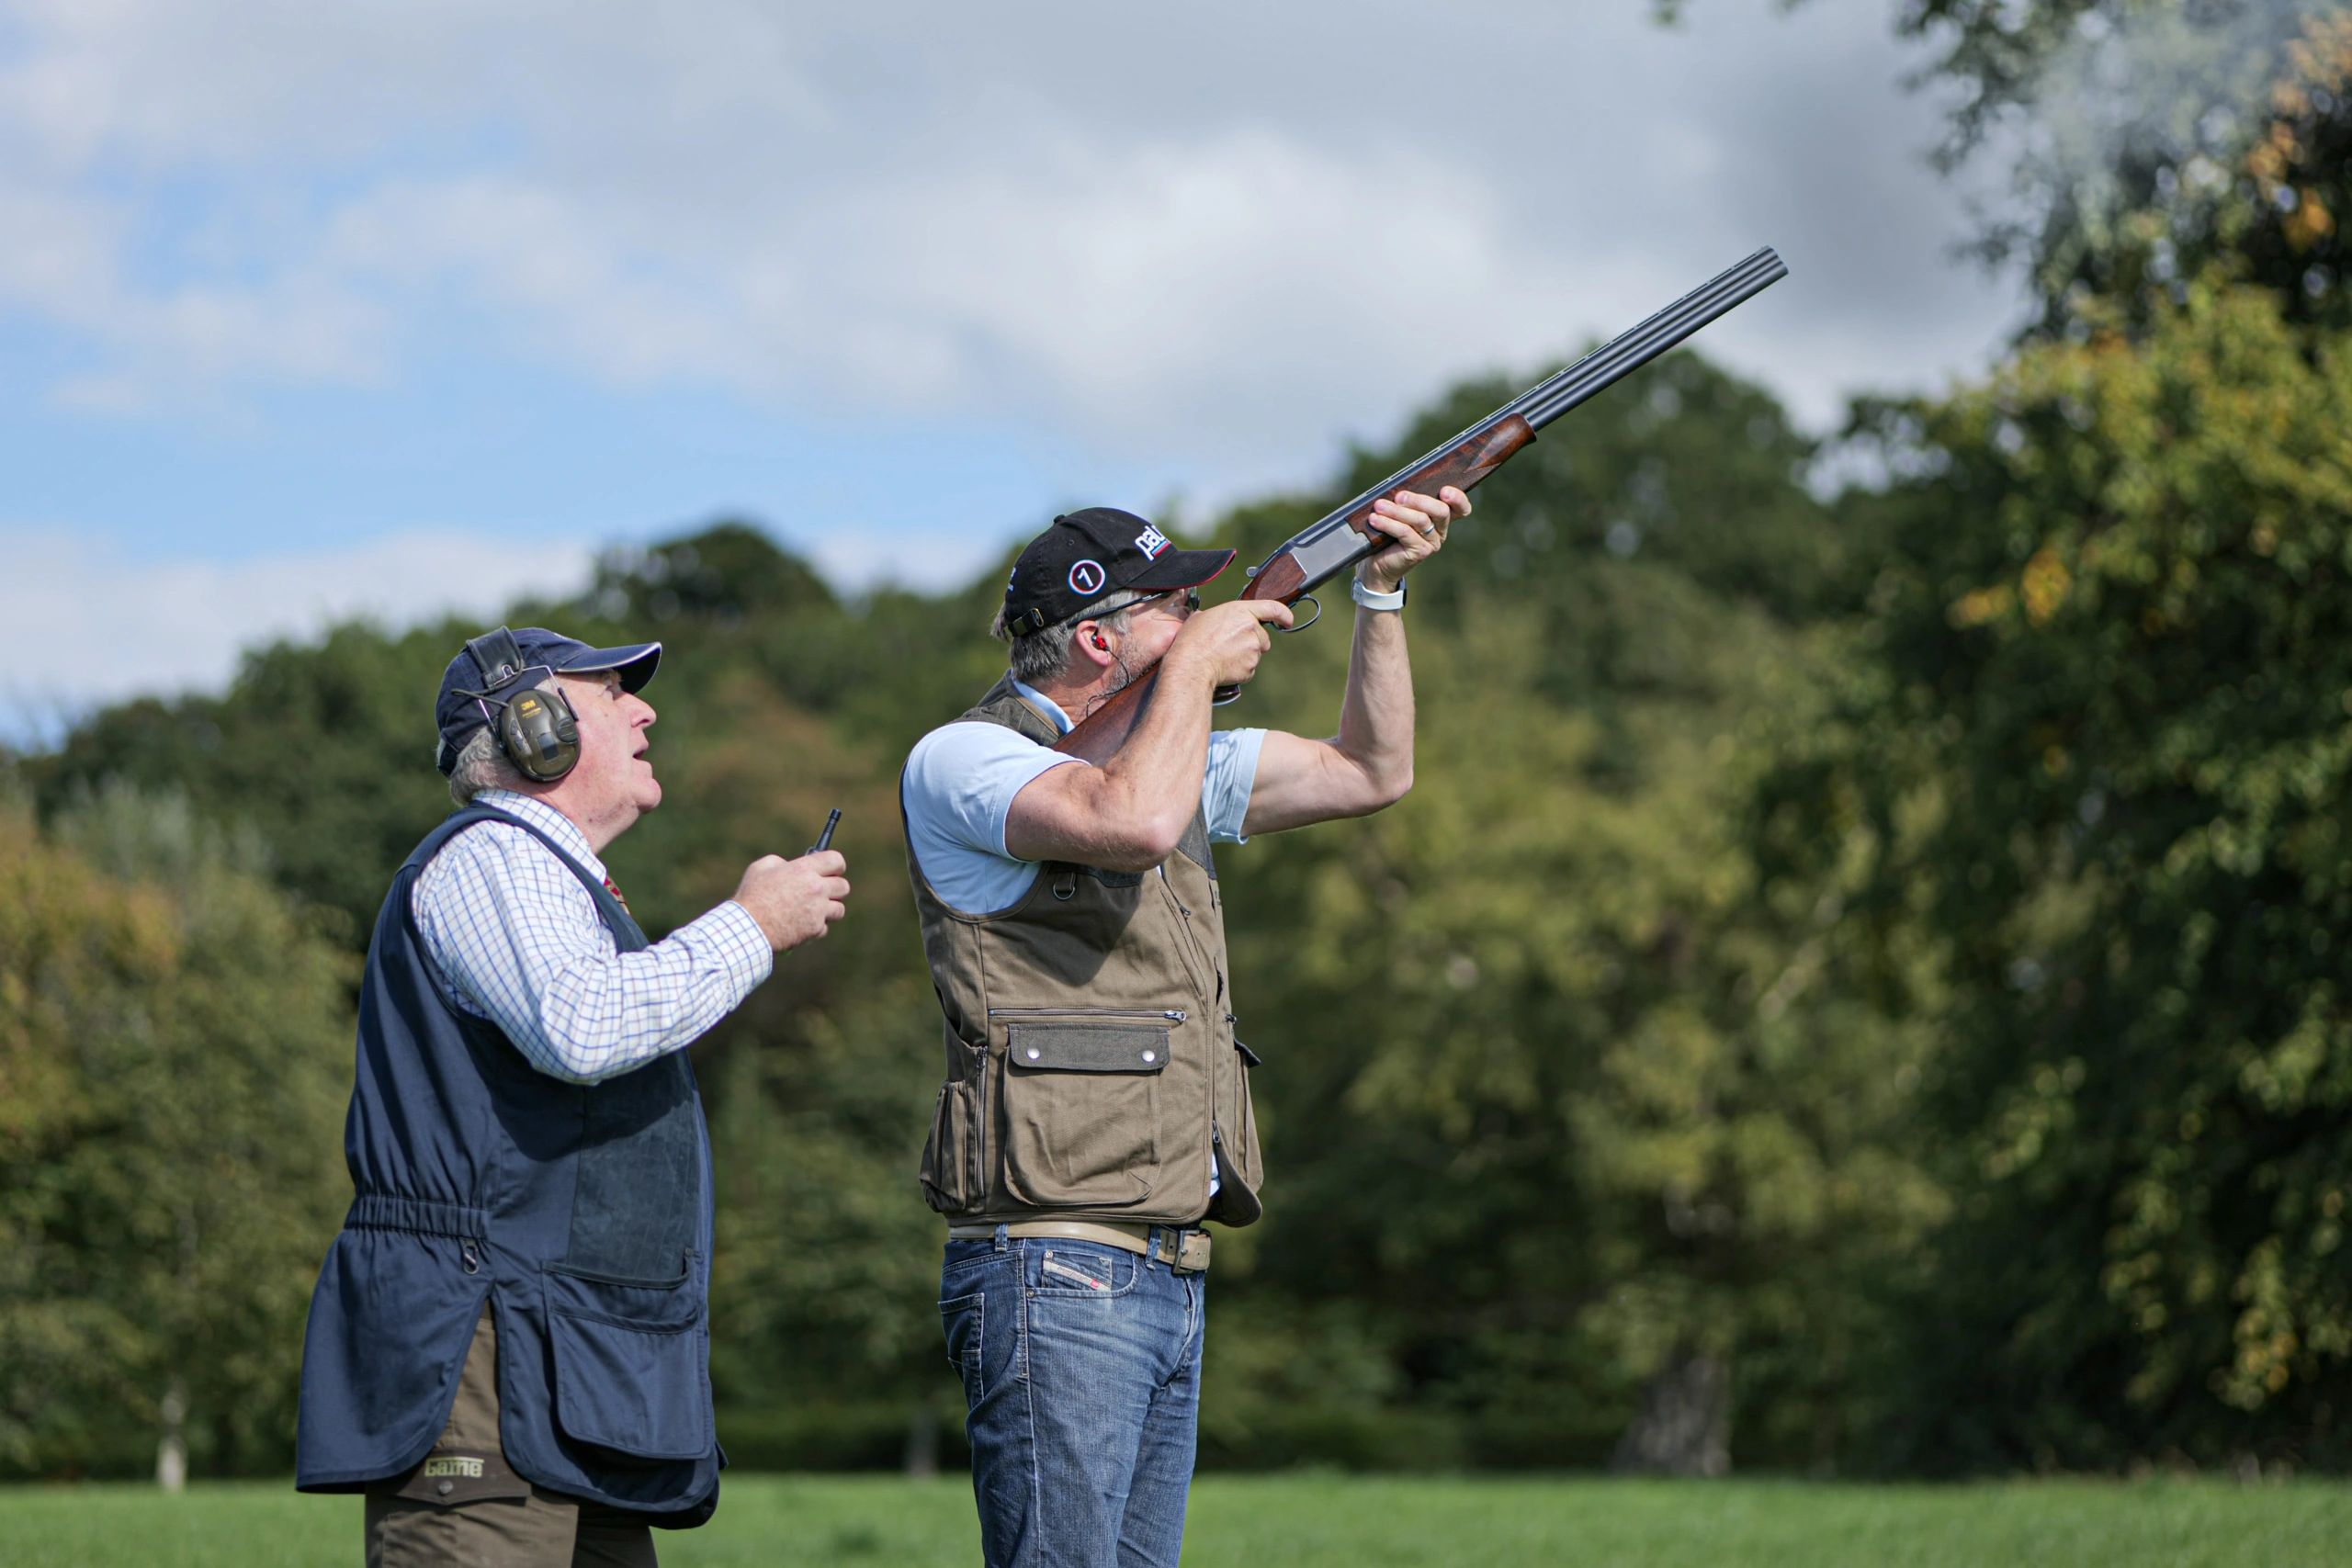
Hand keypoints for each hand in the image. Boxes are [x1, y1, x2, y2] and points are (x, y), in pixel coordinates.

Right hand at [731, 849, 849, 951]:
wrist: (747, 928)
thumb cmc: (751, 896)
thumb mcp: (761, 868)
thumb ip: (782, 863)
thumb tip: (791, 866)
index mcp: (804, 869)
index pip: (836, 860)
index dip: (835, 865)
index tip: (831, 870)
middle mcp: (816, 888)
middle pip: (844, 886)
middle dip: (834, 888)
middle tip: (821, 892)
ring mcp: (818, 910)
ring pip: (839, 909)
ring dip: (828, 910)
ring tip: (812, 910)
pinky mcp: (815, 929)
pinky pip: (824, 928)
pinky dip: (815, 928)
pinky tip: (800, 925)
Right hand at [1164, 599, 1294, 690]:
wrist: (1191, 665)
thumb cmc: (1193, 640)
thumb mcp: (1201, 618)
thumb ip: (1216, 616)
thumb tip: (1210, 620)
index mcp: (1241, 611)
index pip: (1272, 608)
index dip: (1283, 615)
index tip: (1287, 621)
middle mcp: (1252, 629)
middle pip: (1262, 637)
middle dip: (1251, 641)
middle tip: (1230, 645)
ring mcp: (1253, 650)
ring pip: (1255, 653)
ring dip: (1244, 655)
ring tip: (1222, 656)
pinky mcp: (1250, 668)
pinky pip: (1249, 669)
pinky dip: (1239, 669)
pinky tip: (1224, 667)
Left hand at [1357, 485, 1469, 592]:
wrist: (1378, 561)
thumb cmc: (1388, 532)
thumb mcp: (1400, 511)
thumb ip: (1406, 500)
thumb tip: (1398, 488)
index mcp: (1440, 516)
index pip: (1460, 508)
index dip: (1458, 499)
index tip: (1444, 491)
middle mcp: (1441, 530)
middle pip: (1441, 510)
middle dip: (1419, 500)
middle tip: (1399, 496)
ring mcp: (1432, 542)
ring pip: (1421, 520)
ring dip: (1397, 511)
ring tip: (1379, 506)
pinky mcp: (1421, 552)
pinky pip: (1406, 532)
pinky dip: (1388, 524)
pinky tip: (1375, 519)